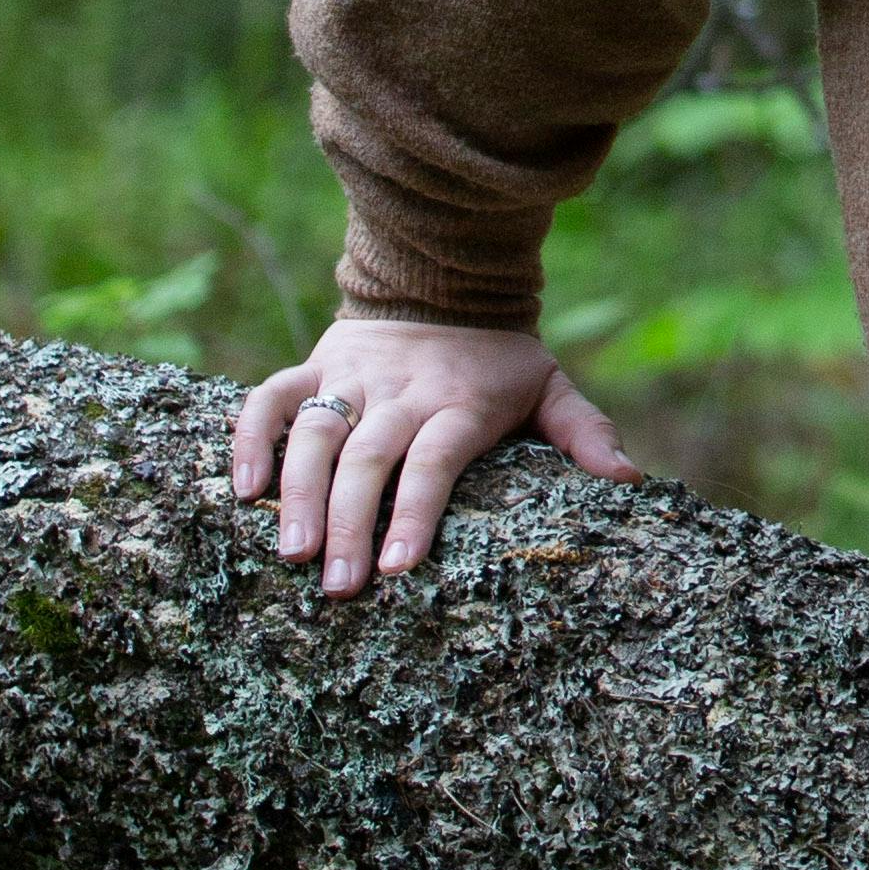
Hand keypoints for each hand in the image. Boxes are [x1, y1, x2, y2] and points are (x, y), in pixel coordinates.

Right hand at [228, 313, 635, 597]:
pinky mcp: (315, 365)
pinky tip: (239, 491)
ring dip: (298, 494)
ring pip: (314, 432)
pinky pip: (271, 397)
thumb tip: (629, 479)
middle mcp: (402, 391)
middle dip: (350, 523)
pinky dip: (250, 438)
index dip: (416, 511)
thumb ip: (583, 432)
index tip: (398, 568)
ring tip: (290, 554)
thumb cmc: (498, 362)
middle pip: (369, 456)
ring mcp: (353, 376)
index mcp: (460, 402)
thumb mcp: (549, 387)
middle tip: (336, 587)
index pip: (435, 460)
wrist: (445, 282)